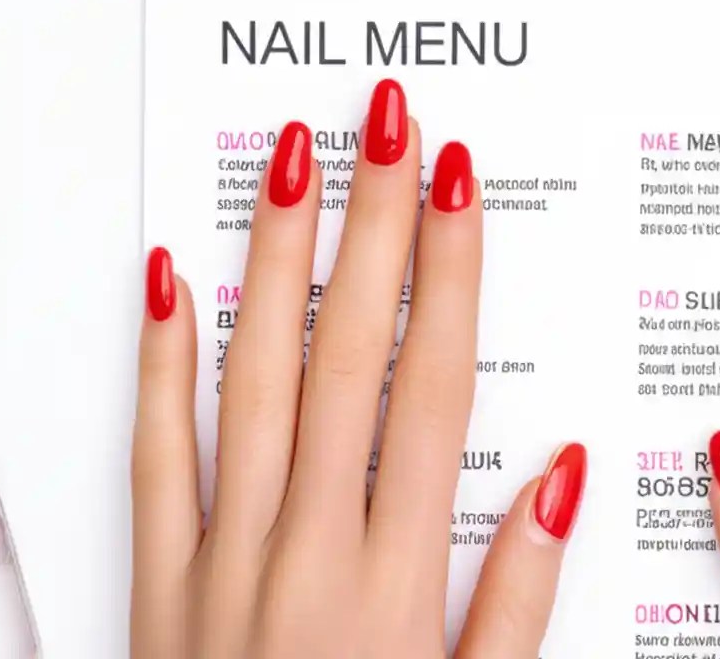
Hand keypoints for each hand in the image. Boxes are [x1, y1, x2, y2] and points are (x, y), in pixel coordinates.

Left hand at [130, 80, 586, 657]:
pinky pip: (155, 449)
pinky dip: (160, 359)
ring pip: (252, 376)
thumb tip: (564, 475)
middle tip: (385, 128)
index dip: (448, 276)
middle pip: (347, 354)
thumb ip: (518, 590)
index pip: (432, 388)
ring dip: (276, 259)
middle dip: (372, 227)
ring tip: (291, 165)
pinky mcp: (162, 572)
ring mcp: (225, 551)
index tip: (456, 187)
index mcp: (396, 576)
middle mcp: (308, 544)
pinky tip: (169, 278)